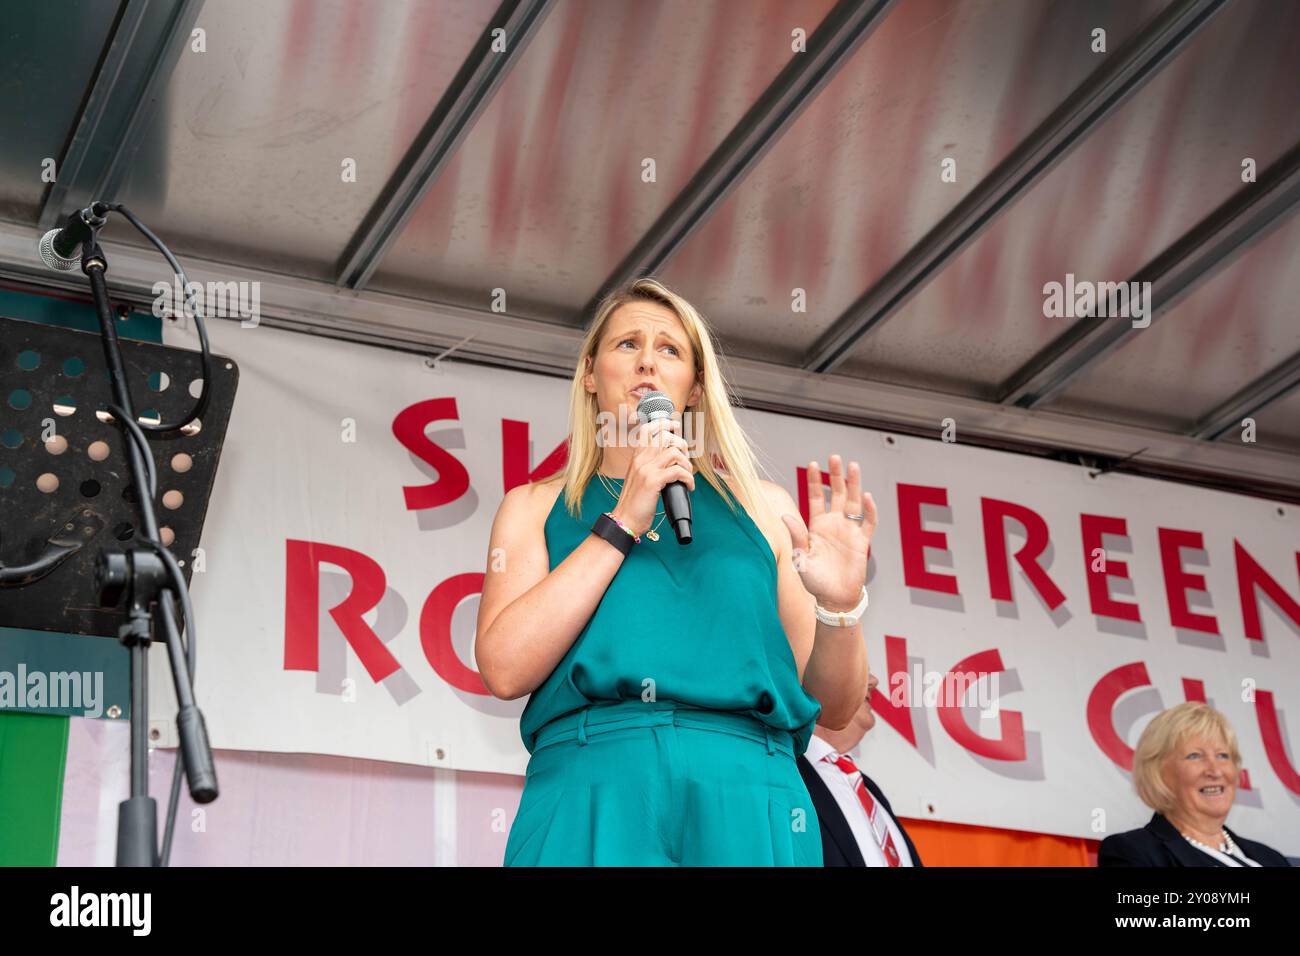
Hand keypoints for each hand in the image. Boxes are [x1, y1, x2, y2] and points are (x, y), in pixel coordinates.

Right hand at [609, 417, 694, 537]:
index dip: (663, 423)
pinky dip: (688, 478)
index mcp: (636, 458)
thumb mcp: (638, 479)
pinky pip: (678, 471)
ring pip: (674, 452)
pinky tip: (688, 486)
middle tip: (686, 458)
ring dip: (686, 463)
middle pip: (664, 436)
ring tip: (688, 475)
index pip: (647, 430)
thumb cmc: (634, 503)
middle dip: (681, 444)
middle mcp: (640, 460)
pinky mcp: (653, 481)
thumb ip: (649, 466)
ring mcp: (646, 469)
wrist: (624, 520)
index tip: (675, 425)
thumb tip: (670, 462)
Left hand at [781, 455, 876, 610]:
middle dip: (835, 475)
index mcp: (816, 526)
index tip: (813, 464)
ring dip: (854, 485)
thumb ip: (796, 537)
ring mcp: (849, 531)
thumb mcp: (800, 558)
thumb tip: (785, 516)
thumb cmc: (815, 581)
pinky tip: (867, 497)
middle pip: (836, 494)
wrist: (834, 599)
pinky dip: (869, 510)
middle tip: (835, 457)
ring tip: (853, 466)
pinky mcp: (862, 542)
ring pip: (853, 502)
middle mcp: (834, 524)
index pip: (816, 497)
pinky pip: (868, 523)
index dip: (815, 481)